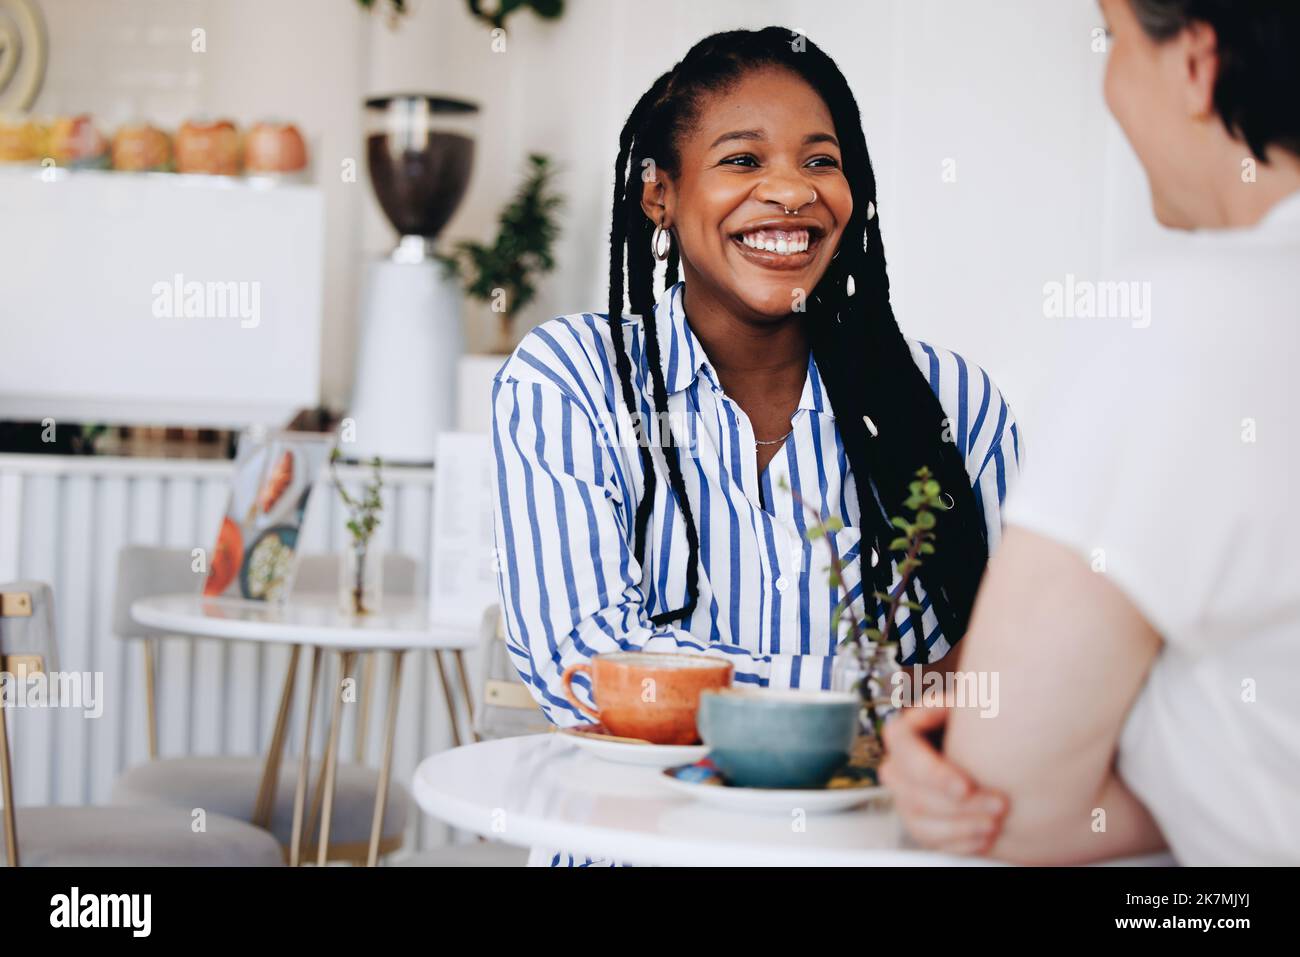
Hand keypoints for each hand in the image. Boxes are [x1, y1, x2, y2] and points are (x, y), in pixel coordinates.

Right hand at [879, 703, 1008, 855]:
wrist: (990, 751)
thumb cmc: (981, 724)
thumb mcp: (974, 702)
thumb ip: (969, 698)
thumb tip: (973, 699)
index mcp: (905, 733)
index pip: (901, 747)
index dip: (932, 772)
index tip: (966, 786)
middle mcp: (899, 766)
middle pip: (910, 792)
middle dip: (956, 806)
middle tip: (998, 805)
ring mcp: (907, 797)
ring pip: (918, 821)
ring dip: (959, 827)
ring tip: (995, 824)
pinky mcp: (922, 822)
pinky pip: (931, 841)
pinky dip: (959, 843)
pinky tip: (984, 837)